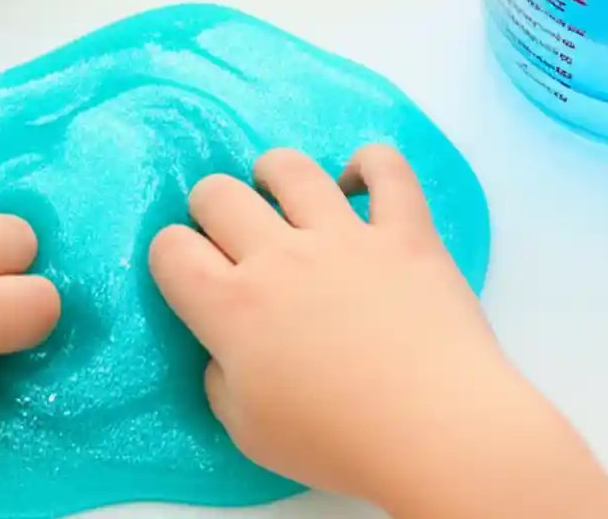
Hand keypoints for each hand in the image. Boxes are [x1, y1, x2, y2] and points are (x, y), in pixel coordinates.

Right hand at [149, 147, 607, 517]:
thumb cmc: (337, 443)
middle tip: (232, 234)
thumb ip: (220, 379)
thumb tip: (227, 349)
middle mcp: (280, 257)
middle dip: (211, 207)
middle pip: (218, 195)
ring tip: (281, 192)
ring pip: (291, 169)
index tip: (190, 273)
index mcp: (232, 308)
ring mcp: (345, 237)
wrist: (437, 433)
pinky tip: (359, 179)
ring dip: (274, 173)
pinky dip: (371, 164)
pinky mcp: (406, 232)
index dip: (171, 255)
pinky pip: (389, 170)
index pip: (171, 250)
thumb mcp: (248, 430)